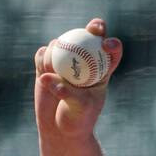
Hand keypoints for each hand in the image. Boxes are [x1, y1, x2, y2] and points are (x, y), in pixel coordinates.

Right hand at [34, 18, 122, 138]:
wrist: (59, 128)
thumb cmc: (77, 120)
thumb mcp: (78, 108)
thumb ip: (66, 92)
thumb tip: (48, 77)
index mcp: (102, 71)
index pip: (111, 53)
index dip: (112, 44)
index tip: (107, 44)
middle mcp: (85, 61)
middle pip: (91, 37)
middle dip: (95, 27)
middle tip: (93, 28)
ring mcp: (65, 60)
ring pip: (62, 44)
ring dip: (57, 52)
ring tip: (52, 71)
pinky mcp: (46, 64)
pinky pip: (43, 54)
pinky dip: (42, 59)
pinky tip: (42, 70)